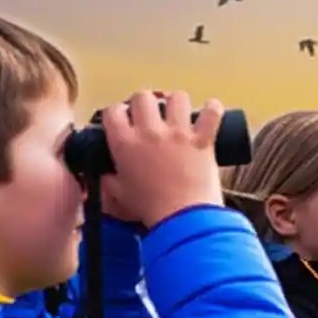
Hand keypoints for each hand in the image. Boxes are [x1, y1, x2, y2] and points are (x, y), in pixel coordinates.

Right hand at [102, 89, 224, 227]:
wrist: (182, 220)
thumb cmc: (149, 210)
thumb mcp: (118, 195)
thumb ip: (107, 180)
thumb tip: (104, 174)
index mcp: (125, 144)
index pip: (112, 111)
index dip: (116, 114)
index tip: (122, 121)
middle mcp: (150, 132)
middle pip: (143, 97)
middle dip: (145, 103)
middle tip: (150, 117)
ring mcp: (178, 133)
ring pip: (177, 97)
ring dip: (177, 103)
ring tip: (178, 114)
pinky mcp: (203, 140)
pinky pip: (212, 112)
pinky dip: (213, 109)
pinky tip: (210, 112)